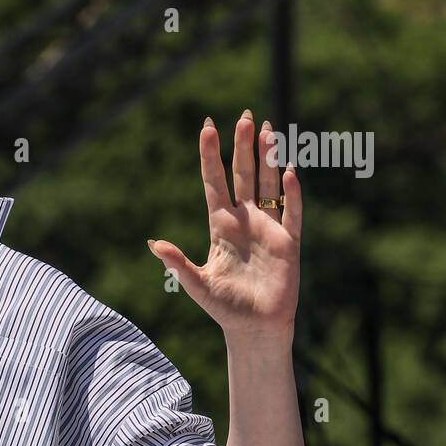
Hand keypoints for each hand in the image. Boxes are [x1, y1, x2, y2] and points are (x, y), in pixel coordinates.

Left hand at [148, 110, 302, 342]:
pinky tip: (290, 173)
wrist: (255, 329)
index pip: (214, 182)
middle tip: (245, 116)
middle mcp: (245, 221)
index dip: (211, 156)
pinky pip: (291, 213)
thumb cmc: (224, 308)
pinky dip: (291, 195)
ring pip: (268, 185)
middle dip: (243, 146)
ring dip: (269, 159)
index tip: (207, 127)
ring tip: (269, 130)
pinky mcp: (288, 243)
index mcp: (220, 226)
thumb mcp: (196, 284)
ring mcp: (268, 229)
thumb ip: (177, 263)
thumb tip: (154, 243)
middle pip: (243, 175)